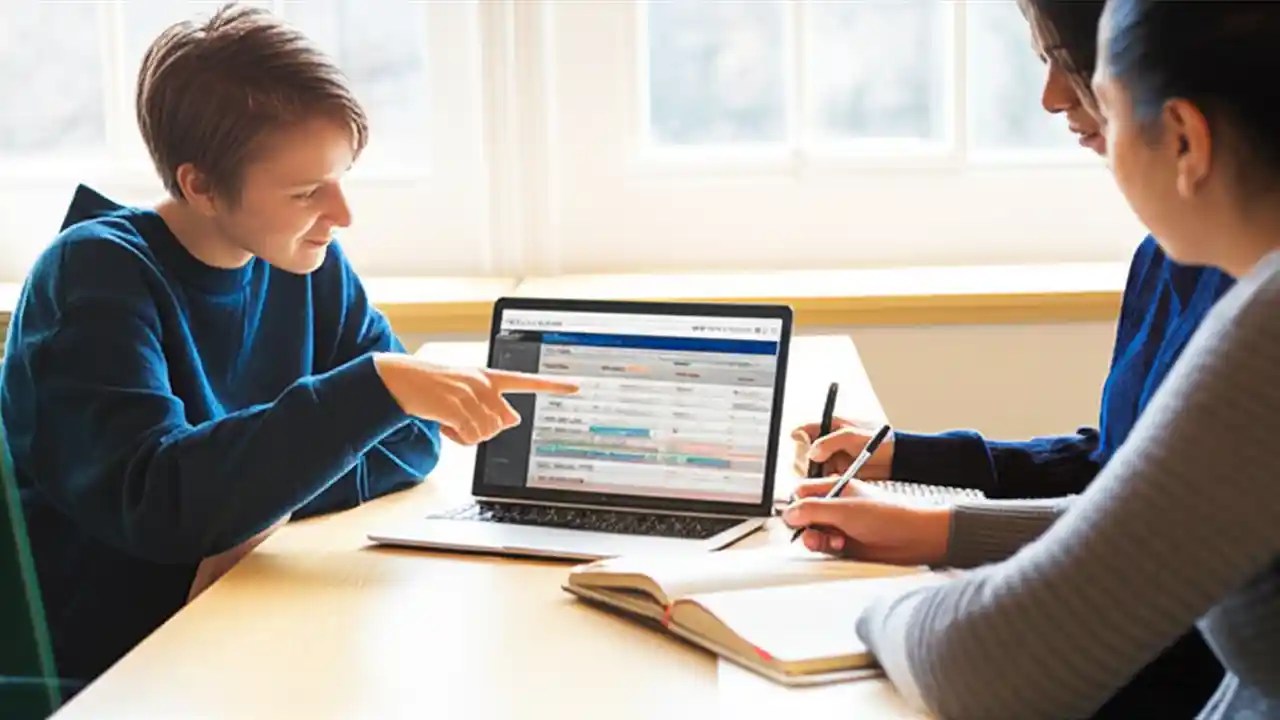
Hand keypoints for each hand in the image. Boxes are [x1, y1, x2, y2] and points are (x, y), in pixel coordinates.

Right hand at [373, 353, 578, 445]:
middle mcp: (484, 383)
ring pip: (487, 433)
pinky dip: (457, 438)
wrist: (402, 379)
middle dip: (485, 428)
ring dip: (468, 434)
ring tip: (450, 418)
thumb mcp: (467, 388)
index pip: (527, 380)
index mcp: (489, 375)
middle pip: (504, 422)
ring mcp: (471, 394)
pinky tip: (444, 424)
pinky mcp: (457, 407)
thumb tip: (511, 420)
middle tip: (462, 419)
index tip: (576, 386)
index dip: (553, 385)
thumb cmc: (434, 387)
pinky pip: (470, 437)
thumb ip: (492, 402)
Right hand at [781, 478, 950, 565]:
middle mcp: (836, 504)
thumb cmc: (888, 516)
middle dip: (805, 524)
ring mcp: (840, 524)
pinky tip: (839, 546)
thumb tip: (789, 513)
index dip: (795, 503)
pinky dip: (827, 547)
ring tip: (828, 541)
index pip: (803, 491)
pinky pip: (824, 546)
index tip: (796, 516)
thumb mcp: (845, 509)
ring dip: (816, 537)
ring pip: (813, 531)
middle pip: (804, 514)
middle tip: (812, 531)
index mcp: (836, 487)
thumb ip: (813, 510)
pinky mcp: (845, 543)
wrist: (913, 539)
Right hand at [790, 417, 894, 479]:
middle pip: (802, 453)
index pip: (802, 432)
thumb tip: (811, 453)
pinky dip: (824, 483)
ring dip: (814, 474)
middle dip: (805, 462)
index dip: (799, 442)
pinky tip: (833, 482)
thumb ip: (830, 442)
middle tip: (815, 467)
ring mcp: (831, 459)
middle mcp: (826, 443)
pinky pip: (822, 479)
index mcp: (828, 427)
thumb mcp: (853, 436)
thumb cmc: (880, 440)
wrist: (898, 459)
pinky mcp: (837, 473)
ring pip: (810, 468)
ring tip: (826, 475)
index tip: (805, 451)